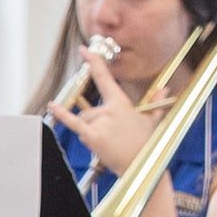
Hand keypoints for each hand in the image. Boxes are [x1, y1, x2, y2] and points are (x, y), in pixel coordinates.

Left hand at [48, 44, 157, 179]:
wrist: (141, 166)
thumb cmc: (146, 145)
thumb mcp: (151, 120)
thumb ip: (155, 103)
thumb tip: (165, 89)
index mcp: (121, 103)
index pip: (105, 78)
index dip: (94, 62)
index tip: (85, 49)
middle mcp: (110, 110)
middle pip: (89, 111)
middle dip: (94, 125)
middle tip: (110, 138)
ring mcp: (101, 122)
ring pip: (83, 121)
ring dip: (89, 132)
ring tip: (106, 143)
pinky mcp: (94, 136)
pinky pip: (74, 123)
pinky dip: (62, 115)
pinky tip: (52, 106)